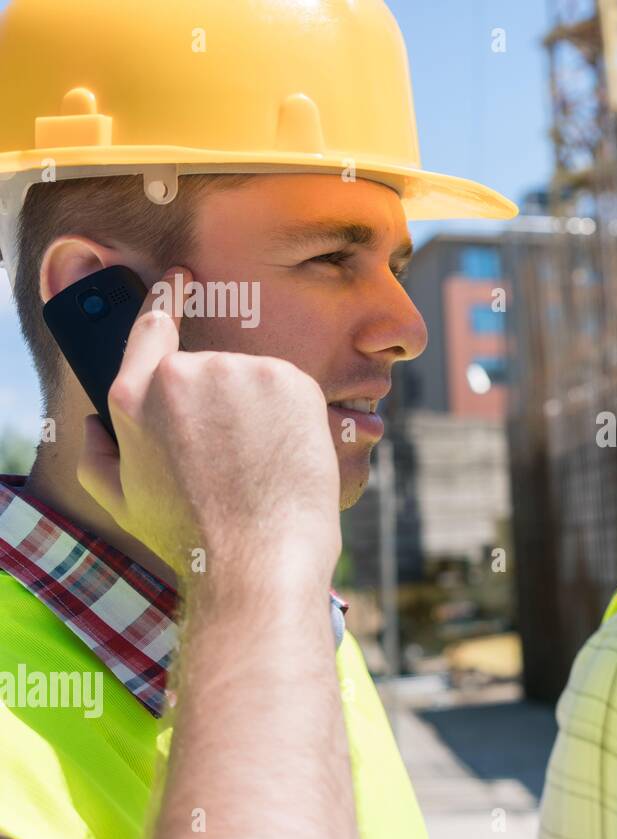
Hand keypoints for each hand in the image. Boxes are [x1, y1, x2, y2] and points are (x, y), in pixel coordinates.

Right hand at [77, 266, 340, 589]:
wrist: (259, 556)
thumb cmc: (192, 537)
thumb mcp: (123, 501)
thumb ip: (98, 454)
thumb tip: (98, 422)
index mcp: (134, 397)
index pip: (150, 327)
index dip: (165, 299)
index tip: (179, 279)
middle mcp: (184, 372)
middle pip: (210, 370)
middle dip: (222, 405)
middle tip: (232, 457)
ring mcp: (240, 370)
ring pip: (253, 381)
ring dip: (258, 412)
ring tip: (257, 466)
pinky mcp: (289, 378)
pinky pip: (290, 390)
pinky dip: (292, 416)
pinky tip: (285, 456)